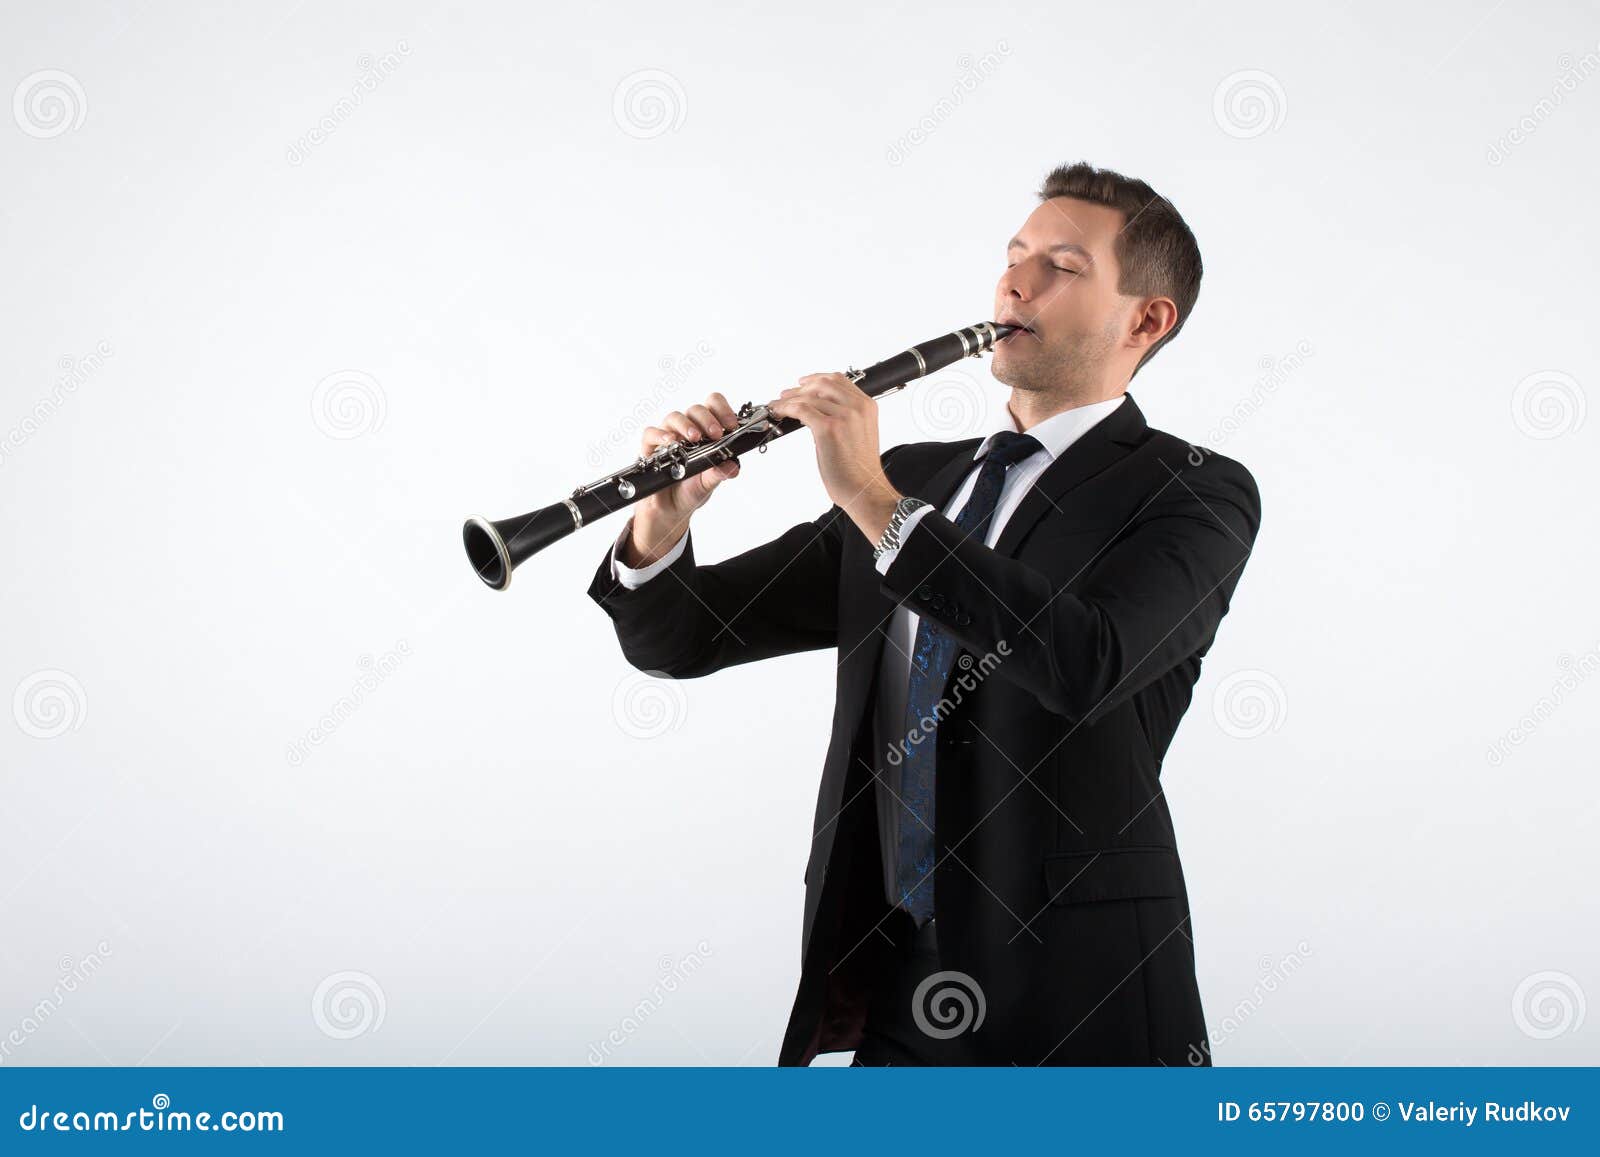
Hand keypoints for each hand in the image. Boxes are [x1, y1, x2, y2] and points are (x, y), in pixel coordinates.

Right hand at [623, 393, 740, 565]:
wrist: (670, 510)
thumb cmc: (691, 490)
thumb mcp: (709, 483)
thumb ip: (720, 473)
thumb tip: (733, 466)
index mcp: (706, 432)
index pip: (714, 407)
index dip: (723, 410)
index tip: (732, 426)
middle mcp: (687, 430)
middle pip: (696, 409)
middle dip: (707, 419)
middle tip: (716, 434)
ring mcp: (668, 436)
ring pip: (674, 417)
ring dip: (686, 425)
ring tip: (695, 438)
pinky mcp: (650, 447)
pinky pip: (651, 433)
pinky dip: (660, 435)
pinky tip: (670, 442)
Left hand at [767, 373, 900, 544]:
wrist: (864, 489)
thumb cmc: (859, 469)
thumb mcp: (857, 434)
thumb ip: (843, 417)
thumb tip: (816, 410)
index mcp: (867, 406)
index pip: (838, 380)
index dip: (816, 379)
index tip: (803, 384)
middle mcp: (857, 407)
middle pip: (823, 383)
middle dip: (800, 388)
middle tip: (786, 395)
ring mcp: (844, 416)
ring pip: (809, 397)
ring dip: (788, 399)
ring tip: (777, 406)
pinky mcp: (829, 428)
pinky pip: (801, 410)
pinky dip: (786, 408)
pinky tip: (779, 412)